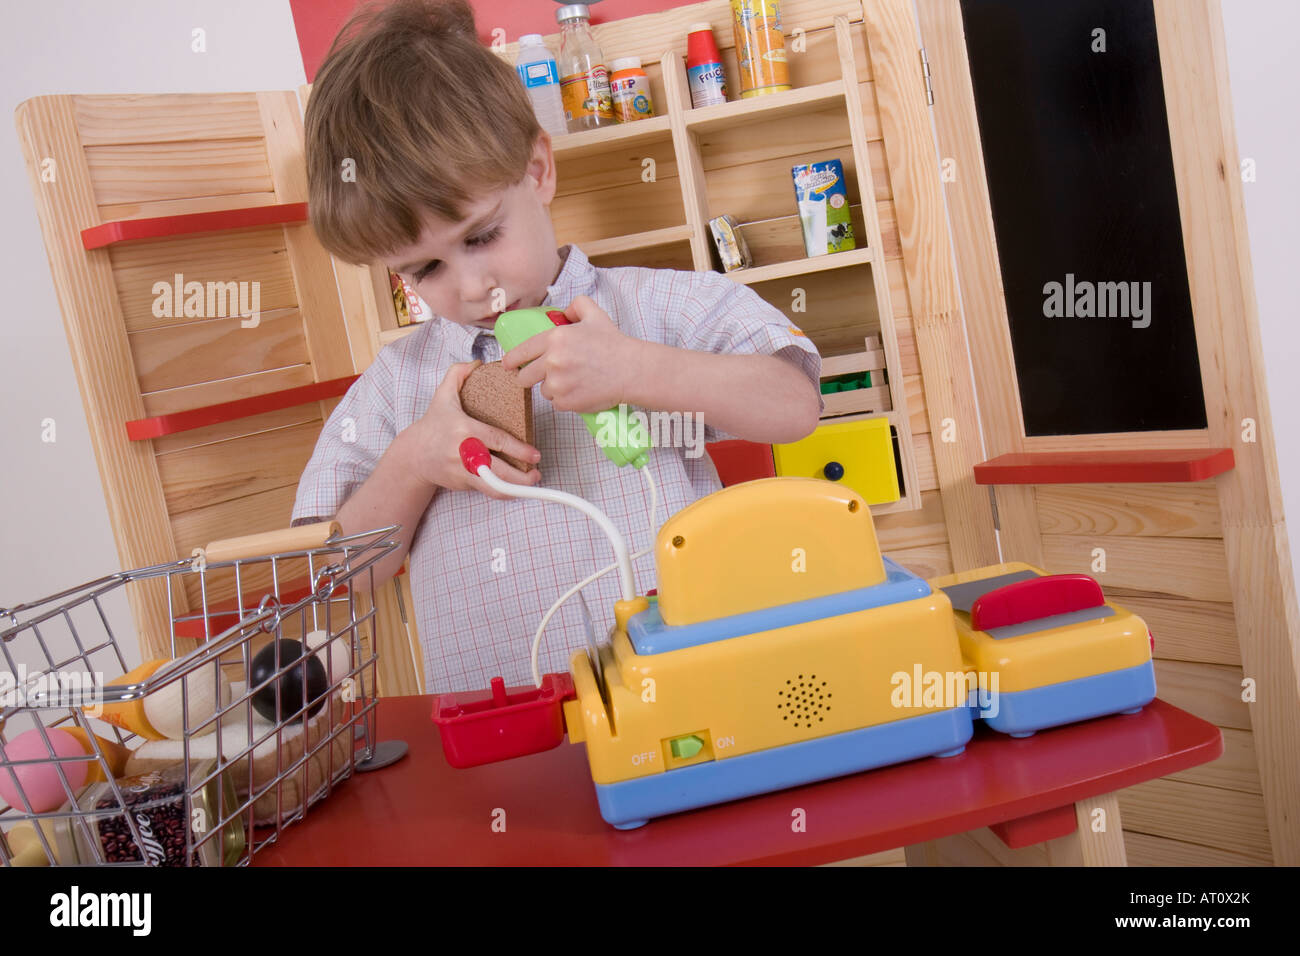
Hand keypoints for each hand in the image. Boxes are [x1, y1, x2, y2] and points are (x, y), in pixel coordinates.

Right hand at [398, 360, 541, 499]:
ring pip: (491, 486)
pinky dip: (502, 491)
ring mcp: (462, 471)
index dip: (518, 449)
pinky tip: (517, 488)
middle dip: (520, 476)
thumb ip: (457, 374)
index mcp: (464, 430)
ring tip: (531, 483)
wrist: (414, 456)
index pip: (496, 441)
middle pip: (496, 469)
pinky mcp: (462, 484)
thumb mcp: (442, 395)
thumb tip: (478, 363)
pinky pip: (486, 490)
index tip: (535, 454)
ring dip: (514, 489)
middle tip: (537, 472)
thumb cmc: (434, 425)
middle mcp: (463, 453)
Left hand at [501, 295, 635, 412]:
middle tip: (540, 375)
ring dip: (552, 387)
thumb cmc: (614, 345)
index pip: (521, 352)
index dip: (511, 360)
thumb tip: (561, 314)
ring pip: (542, 390)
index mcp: (555, 339)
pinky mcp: (566, 402)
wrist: (631, 371)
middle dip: (529, 376)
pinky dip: (565, 399)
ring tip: (573, 380)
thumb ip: (575, 306)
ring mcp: (558, 384)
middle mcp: (552, 362)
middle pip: (524, 377)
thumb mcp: (594, 314)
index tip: (508, 364)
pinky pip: (556, 403)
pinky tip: (580, 390)